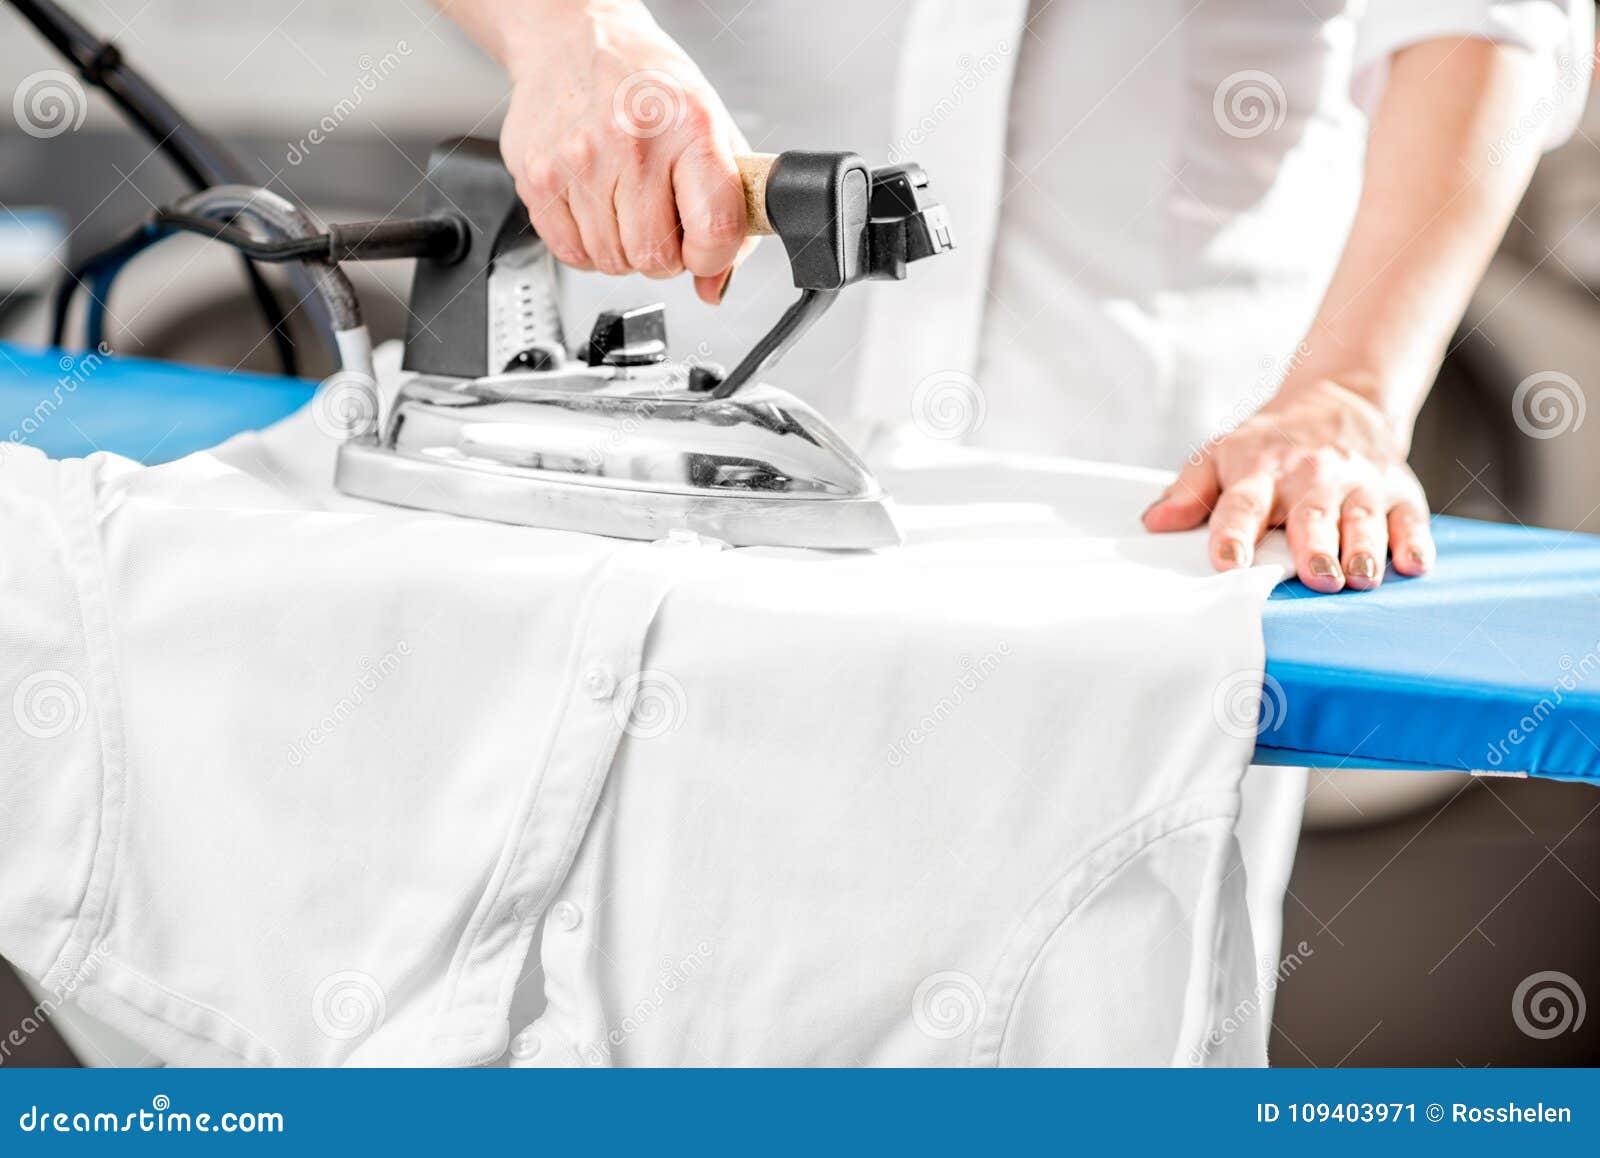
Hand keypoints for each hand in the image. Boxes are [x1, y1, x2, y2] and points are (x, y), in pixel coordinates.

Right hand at [496, 0, 753, 302]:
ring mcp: (578, 162)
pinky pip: (571, 254)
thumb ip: (729, 211)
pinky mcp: (538, 179)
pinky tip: (596, 205)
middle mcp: (631, 143)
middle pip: (656, 258)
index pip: (716, 230)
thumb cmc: (646, 85)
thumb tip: (715, 286)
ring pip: (613, 262)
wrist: (573, 39)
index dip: (714, 255)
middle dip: (665, 253)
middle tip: (661, 218)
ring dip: (624, 249)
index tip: (706, 247)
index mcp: (689, 127)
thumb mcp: (709, 129)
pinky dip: (588, 245)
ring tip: (626, 203)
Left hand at [1142, 379, 1434, 591]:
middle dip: (1313, 548)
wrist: (1340, 402)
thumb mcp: (1220, 455)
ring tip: (1359, 577)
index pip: (1242, 505)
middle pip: (1311, 517)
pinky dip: (1413, 542)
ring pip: (1361, 521)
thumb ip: (1189, 491)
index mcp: (1261, 473)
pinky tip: (1413, 564)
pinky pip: (1410, 520)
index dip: (1233, 534)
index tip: (1227, 561)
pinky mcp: (1399, 494)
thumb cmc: (1271, 445)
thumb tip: (1154, 522)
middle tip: (1314, 576)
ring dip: (1362, 550)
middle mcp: (1311, 479)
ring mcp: (1358, 487)